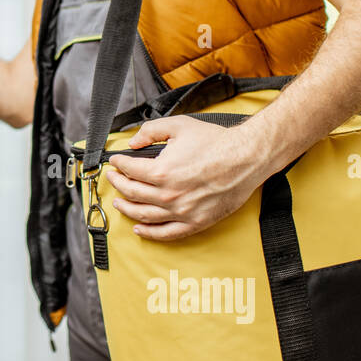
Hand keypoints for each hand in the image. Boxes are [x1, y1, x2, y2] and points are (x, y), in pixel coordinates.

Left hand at [103, 116, 269, 241]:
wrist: (246, 158)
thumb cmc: (216, 143)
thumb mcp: (179, 126)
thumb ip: (151, 131)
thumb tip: (133, 142)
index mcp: (162, 172)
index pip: (130, 170)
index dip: (119, 164)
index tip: (116, 162)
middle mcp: (169, 195)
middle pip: (132, 193)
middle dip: (118, 185)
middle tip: (113, 179)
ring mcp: (182, 212)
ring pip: (144, 215)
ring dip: (127, 209)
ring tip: (119, 202)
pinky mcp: (195, 222)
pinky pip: (166, 233)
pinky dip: (149, 233)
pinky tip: (139, 229)